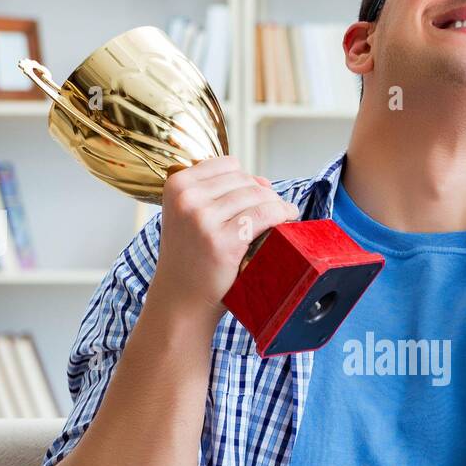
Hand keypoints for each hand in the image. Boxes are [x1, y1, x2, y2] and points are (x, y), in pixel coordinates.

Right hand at [150, 156, 300, 318]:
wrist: (180, 300)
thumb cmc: (191, 258)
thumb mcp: (192, 217)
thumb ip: (222, 193)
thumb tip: (264, 181)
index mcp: (176, 185)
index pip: (228, 164)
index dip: (247, 180)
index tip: (256, 197)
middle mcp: (186, 198)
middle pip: (244, 179)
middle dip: (264, 194)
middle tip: (273, 212)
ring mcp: (202, 219)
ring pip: (257, 195)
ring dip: (277, 204)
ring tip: (284, 215)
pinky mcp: (222, 241)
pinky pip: (264, 215)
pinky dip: (282, 214)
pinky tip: (288, 219)